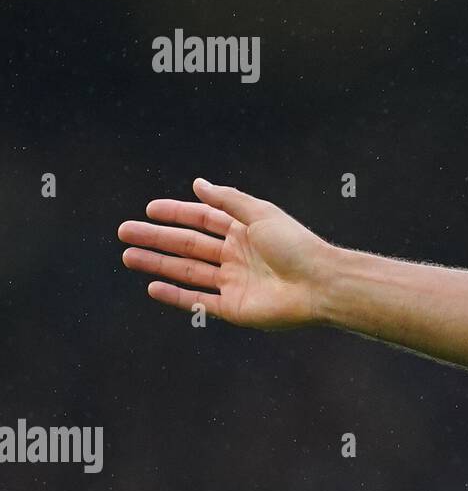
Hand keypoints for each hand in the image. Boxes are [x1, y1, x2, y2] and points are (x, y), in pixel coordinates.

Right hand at [118, 178, 333, 329]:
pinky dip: (175, 296)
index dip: (177, 213)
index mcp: (245, 231)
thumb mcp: (261, 214)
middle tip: (124, 232)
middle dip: (157, 238)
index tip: (149, 210)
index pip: (204, 220)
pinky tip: (152, 287)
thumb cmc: (296, 246)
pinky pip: (198, 301)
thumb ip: (228, 200)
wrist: (320, 284)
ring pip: (187, 272)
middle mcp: (237, 256)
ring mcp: (234, 283)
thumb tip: (198, 183)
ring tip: (128, 256)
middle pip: (189, 245)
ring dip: (157, 264)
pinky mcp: (234, 308)